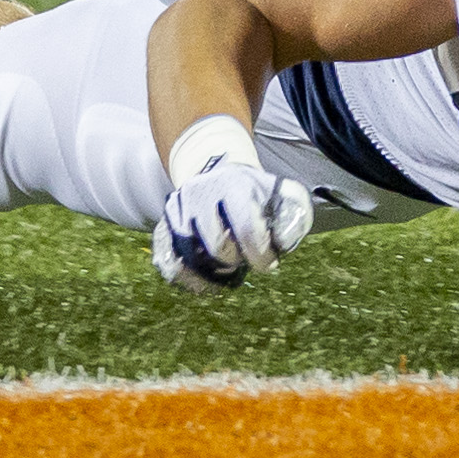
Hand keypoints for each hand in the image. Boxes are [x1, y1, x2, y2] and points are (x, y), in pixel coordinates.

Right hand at [151, 121, 313, 294]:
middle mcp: (199, 192)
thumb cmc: (257, 195)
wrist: (219, 174)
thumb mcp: (284, 195)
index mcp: (234, 184)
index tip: (269, 264)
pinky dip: (188, 280)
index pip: (247, 229)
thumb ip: (295, 217)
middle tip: (244, 259)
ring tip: (227, 272)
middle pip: (218, 247)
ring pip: (188, 258)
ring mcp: (177, 209)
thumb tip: (283, 244)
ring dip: (211, 275)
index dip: (261, 256)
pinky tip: (205, 283)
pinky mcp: (163, 226)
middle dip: (236, 262)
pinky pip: (168, 263)